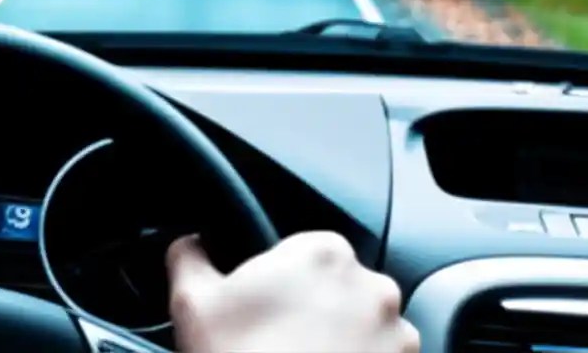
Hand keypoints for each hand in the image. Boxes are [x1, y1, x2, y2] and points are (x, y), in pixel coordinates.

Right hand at [166, 232, 418, 352]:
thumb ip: (189, 256)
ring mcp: (398, 334)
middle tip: (273, 342)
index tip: (257, 309)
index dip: (272, 279)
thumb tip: (190, 244)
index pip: (297, 250)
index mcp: (323, 252)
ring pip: (360, 326)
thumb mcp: (191, 303)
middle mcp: (372, 286)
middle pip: (332, 287)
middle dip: (309, 310)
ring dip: (337, 340)